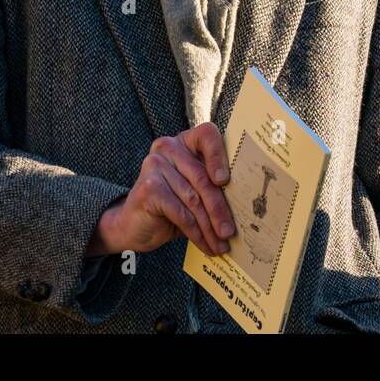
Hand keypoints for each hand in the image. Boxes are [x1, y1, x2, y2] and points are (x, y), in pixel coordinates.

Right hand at [88, 122, 234, 256]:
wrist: (133, 224)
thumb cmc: (171, 206)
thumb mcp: (194, 192)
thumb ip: (213, 188)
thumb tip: (246, 205)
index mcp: (184, 142)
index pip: (207, 135)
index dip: (219, 155)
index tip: (226, 181)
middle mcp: (168, 147)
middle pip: (202, 178)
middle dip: (220, 210)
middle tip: (230, 232)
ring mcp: (155, 165)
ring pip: (193, 199)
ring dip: (210, 227)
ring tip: (221, 244)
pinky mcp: (148, 188)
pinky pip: (181, 213)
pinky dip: (196, 233)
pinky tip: (205, 245)